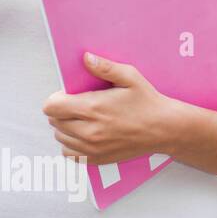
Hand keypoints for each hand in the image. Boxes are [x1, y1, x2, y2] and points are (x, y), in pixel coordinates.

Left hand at [42, 52, 181, 165]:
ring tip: (82, 119)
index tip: (67, 96)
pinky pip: (70, 153)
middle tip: (77, 106)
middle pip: (54, 121)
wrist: (165, 129)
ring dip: (65, 127)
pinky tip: (84, 134)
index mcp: (93, 108)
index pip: (51, 107)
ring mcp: (92, 148)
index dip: (56, 99)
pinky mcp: (97, 160)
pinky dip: (71, 144)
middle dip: (61, 111)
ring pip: (60, 137)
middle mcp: (89, 131)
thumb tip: (86, 57)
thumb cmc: (147, 101)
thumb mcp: (130, 77)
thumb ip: (105, 67)